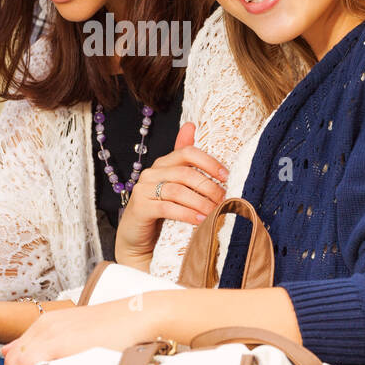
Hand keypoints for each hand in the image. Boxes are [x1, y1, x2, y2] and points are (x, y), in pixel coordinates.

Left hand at [0, 297, 163, 364]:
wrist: (136, 316)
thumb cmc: (116, 328)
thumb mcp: (80, 334)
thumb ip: (60, 344)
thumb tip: (43, 359)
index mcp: (49, 323)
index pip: (18, 350)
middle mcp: (46, 325)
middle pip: (13, 357)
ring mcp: (51, 332)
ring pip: (17, 362)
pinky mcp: (59, 341)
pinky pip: (29, 362)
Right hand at [115, 123, 226, 267]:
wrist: (138, 239)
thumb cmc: (162, 212)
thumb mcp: (177, 188)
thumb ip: (186, 164)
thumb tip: (191, 125)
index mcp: (163, 164)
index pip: (187, 152)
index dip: (209, 162)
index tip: (226, 176)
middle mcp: (151, 173)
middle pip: (185, 173)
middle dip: (208, 186)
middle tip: (224, 200)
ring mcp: (143, 189)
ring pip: (177, 190)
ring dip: (200, 202)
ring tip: (215, 212)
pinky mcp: (140, 207)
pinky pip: (167, 207)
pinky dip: (187, 214)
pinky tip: (200, 221)